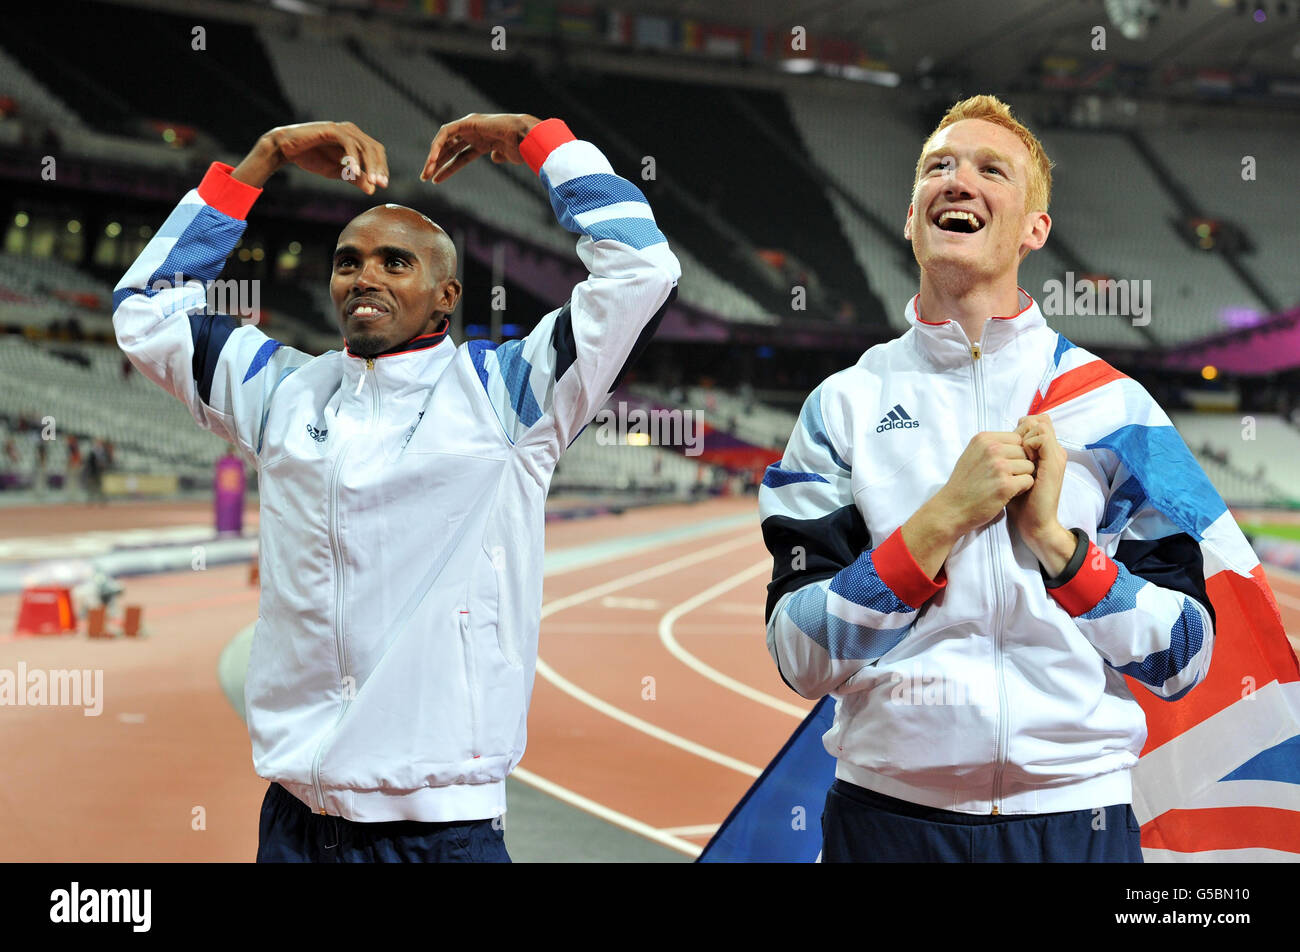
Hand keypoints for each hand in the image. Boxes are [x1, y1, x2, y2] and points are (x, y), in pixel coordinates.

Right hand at [232, 121, 388, 194]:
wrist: (286, 149)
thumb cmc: (311, 157)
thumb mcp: (337, 172)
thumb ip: (355, 178)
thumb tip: (372, 189)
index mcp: (355, 140)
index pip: (376, 152)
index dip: (382, 168)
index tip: (383, 186)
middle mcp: (351, 132)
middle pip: (374, 148)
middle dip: (379, 167)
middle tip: (381, 185)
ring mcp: (342, 129)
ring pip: (364, 145)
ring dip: (370, 164)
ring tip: (372, 181)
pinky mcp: (331, 129)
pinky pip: (348, 143)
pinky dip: (353, 158)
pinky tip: (354, 172)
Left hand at [421, 112, 540, 183]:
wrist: (526, 139)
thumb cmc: (521, 148)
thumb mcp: (507, 156)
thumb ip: (499, 156)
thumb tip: (494, 158)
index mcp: (483, 141)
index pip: (460, 156)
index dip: (448, 168)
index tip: (436, 181)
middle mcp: (474, 133)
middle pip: (450, 149)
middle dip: (437, 163)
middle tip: (425, 177)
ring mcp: (470, 126)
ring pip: (445, 142)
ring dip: (434, 157)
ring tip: (426, 172)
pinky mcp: (467, 122)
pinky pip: (447, 133)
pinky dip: (438, 145)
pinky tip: (432, 159)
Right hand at [901, 432, 1032, 579]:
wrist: (951, 508)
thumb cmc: (963, 484)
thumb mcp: (973, 454)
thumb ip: (993, 445)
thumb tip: (1019, 438)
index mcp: (984, 439)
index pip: (1017, 438)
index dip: (1015, 452)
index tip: (1004, 463)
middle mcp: (991, 449)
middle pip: (1025, 452)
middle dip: (1020, 464)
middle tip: (1005, 477)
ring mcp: (999, 467)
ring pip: (1029, 466)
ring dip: (1022, 477)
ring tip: (1005, 484)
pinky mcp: (1005, 485)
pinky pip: (1028, 481)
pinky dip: (1022, 489)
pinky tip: (1007, 493)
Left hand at [1006, 414, 1075, 575]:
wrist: (1032, 524)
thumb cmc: (1018, 501)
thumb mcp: (1013, 474)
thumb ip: (1012, 456)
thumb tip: (998, 440)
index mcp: (1046, 453)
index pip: (1035, 423)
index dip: (1019, 428)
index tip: (1007, 445)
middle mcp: (1054, 452)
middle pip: (1039, 420)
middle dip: (1021, 429)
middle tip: (1010, 449)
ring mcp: (1055, 456)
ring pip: (1041, 425)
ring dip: (1025, 436)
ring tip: (1016, 456)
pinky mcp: (1053, 463)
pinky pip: (1042, 437)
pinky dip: (1028, 442)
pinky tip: (1021, 459)